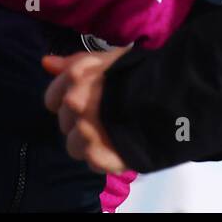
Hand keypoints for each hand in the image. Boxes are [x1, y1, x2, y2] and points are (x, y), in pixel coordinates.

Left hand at [43, 48, 131, 175]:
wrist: (175, 97)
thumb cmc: (141, 73)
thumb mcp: (109, 59)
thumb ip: (75, 62)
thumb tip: (46, 62)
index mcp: (77, 79)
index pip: (51, 100)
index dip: (67, 101)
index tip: (86, 101)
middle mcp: (76, 104)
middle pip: (65, 124)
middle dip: (80, 121)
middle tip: (106, 115)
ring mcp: (87, 132)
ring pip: (74, 146)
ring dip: (91, 142)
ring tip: (114, 133)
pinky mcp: (101, 156)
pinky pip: (92, 162)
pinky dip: (104, 157)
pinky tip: (119, 146)